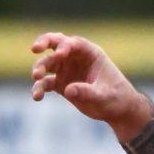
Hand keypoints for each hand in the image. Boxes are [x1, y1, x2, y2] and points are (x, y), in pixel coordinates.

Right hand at [30, 33, 153, 141]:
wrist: (118, 111)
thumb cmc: (116, 98)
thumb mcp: (104, 96)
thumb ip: (88, 92)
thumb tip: (68, 90)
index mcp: (90, 53)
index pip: (73, 43)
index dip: (64, 45)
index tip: (60, 54)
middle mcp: (75, 57)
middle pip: (55, 44)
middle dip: (44, 43)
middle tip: (35, 49)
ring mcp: (66, 69)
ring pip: (47, 64)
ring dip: (39, 69)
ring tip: (36, 77)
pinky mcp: (61, 84)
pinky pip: (46, 83)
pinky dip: (39, 88)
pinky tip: (37, 97)